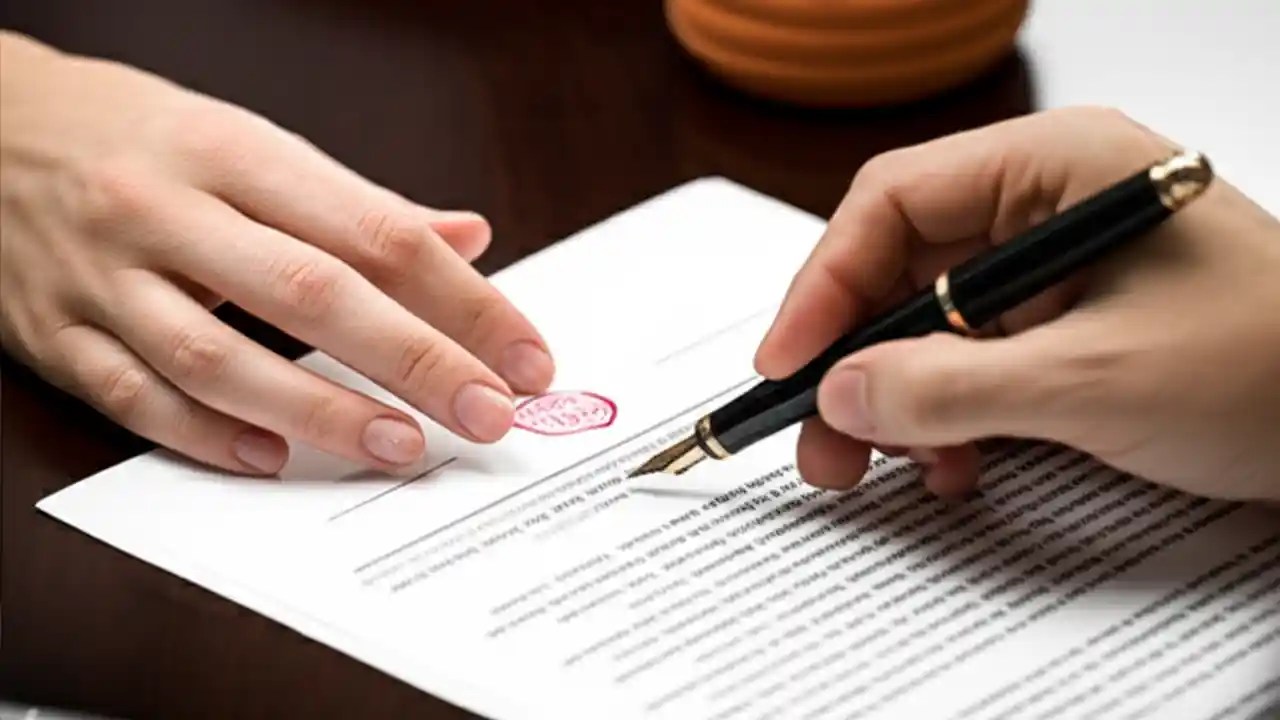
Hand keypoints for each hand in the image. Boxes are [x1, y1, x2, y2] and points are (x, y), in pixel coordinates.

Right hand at [0, 33, 554, 474]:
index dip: (465, 300)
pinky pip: (134, 397)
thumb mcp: (251, 143)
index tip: (525, 356)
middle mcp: (169, 209)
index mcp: (235, 151)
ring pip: (220, 357)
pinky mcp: (56, 333)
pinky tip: (274, 460)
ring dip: (320, 412)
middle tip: (489, 413)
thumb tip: (468, 241)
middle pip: (313, 294)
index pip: (376, 232)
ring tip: (402, 447)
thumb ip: (359, 204)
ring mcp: (106, 275)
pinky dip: (208, 435)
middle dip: (416, 361)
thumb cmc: (144, 139)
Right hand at [755, 106, 1279, 501]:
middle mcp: (1049, 208)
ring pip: (930, 326)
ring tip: (881, 467)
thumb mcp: (1095, 384)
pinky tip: (956, 465)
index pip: (895, 204)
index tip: (787, 363)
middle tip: (819, 438)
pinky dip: (951, 418)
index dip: (824, 285)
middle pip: (903, 270)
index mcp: (1058, 168)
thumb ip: (950, 389)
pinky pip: (975, 364)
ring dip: (898, 401)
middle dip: (856, 361)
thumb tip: (839, 393)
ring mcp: (1059, 271)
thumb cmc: (1277, 370)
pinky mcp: (1069, 329)